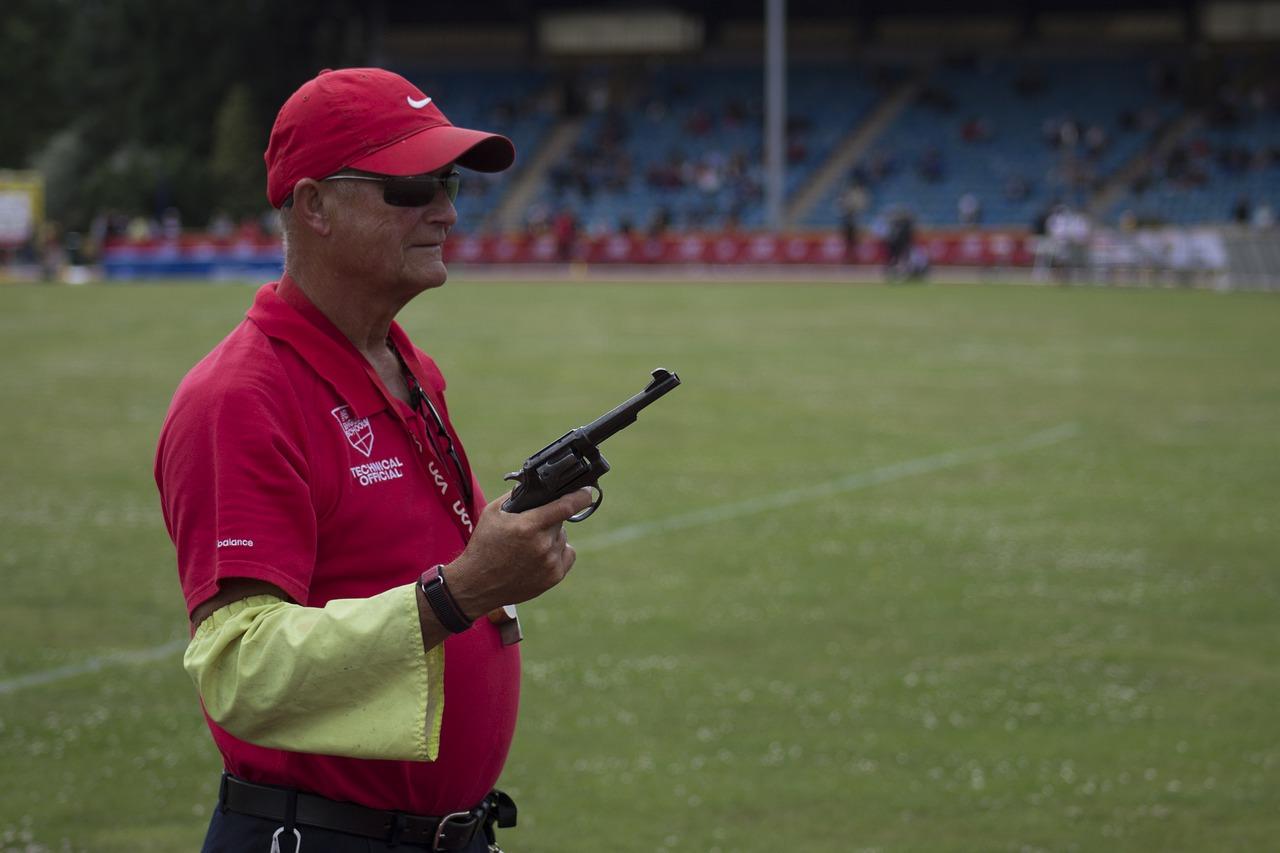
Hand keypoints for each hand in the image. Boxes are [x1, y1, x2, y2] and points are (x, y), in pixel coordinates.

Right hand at [444, 488, 593, 618]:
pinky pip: (568, 554)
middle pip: (560, 521)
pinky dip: (559, 551)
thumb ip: (516, 496)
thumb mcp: (493, 513)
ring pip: (563, 537)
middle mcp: (542, 545)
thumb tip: (536, 485)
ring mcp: (550, 563)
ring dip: (552, 536)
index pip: (565, 506)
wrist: (477, 584)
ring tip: (530, 545)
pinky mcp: (554, 577)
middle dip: (550, 519)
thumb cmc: (483, 546)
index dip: (581, 496)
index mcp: (528, 526)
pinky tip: (541, 555)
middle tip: (531, 526)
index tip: (589, 490)